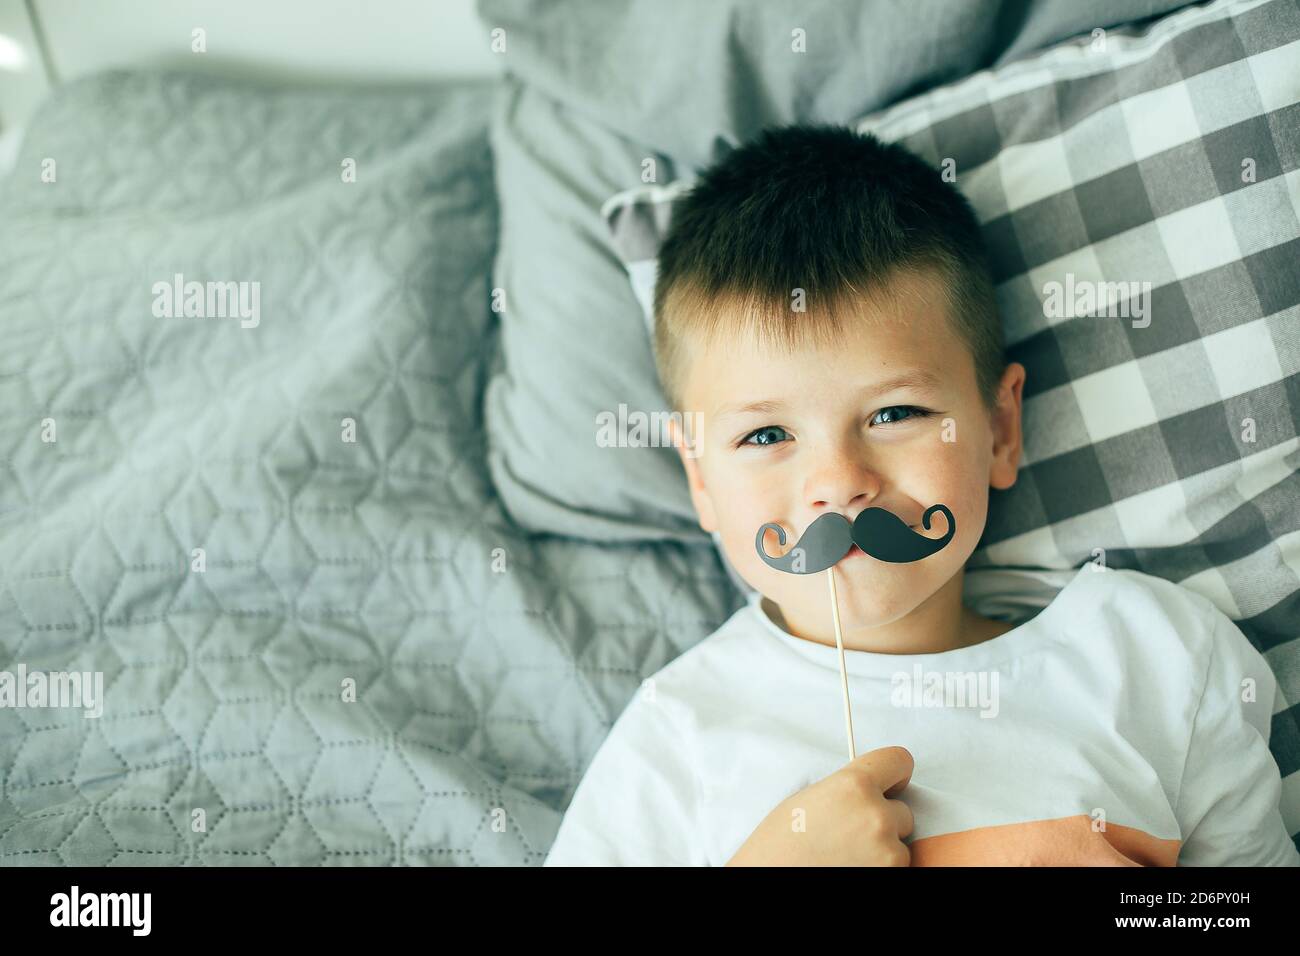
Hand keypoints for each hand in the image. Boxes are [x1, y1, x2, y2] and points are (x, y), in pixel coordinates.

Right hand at [725, 746, 914, 865]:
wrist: (767, 875)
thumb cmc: (779, 845)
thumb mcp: (809, 798)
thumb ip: (846, 788)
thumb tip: (871, 789)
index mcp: (852, 785)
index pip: (899, 760)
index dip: (895, 773)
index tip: (892, 783)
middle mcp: (874, 814)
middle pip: (902, 810)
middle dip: (884, 820)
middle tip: (851, 833)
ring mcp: (886, 849)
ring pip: (901, 842)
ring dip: (883, 848)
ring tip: (847, 854)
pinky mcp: (890, 874)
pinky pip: (898, 865)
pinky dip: (881, 867)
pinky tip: (851, 866)